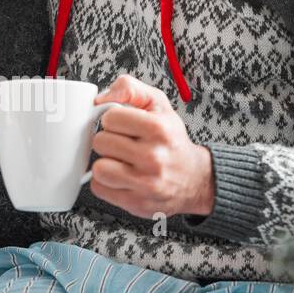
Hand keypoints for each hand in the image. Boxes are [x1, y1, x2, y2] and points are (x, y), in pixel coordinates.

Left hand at [89, 74, 213, 219]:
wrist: (195, 179)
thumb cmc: (171, 141)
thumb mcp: (159, 105)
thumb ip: (130, 89)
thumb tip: (101, 97)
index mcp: (158, 129)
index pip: (110, 118)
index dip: (113, 120)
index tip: (124, 126)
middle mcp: (153, 157)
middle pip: (101, 142)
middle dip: (109, 141)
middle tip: (124, 145)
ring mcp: (145, 183)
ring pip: (98, 168)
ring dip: (105, 163)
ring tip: (121, 162)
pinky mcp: (136, 203)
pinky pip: (100, 188)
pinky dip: (106, 182)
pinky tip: (121, 177)